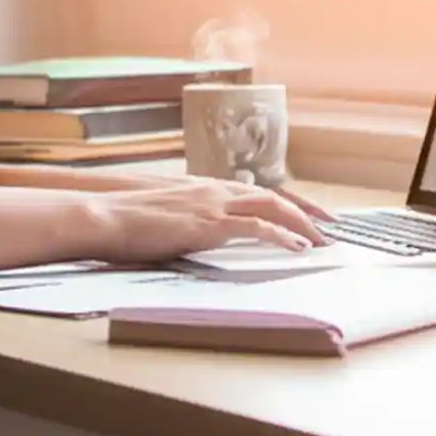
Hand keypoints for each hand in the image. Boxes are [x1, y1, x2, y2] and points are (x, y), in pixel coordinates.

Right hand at [85, 180, 331, 262]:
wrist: (105, 215)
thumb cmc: (128, 221)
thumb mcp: (167, 216)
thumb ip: (191, 220)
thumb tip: (204, 234)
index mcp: (206, 188)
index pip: (258, 192)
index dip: (288, 203)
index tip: (310, 215)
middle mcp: (215, 190)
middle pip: (273, 197)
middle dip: (306, 212)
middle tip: (330, 229)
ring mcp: (213, 204)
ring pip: (272, 208)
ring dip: (301, 224)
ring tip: (322, 241)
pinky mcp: (208, 223)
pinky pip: (255, 228)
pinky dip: (281, 236)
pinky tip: (298, 247)